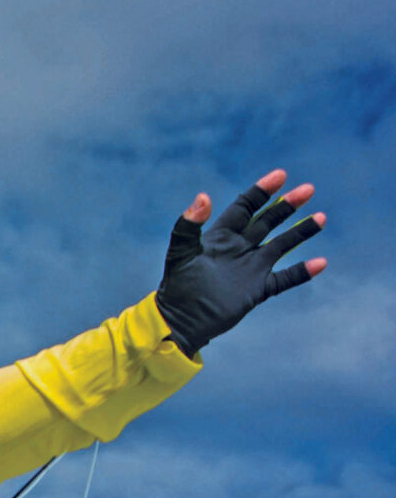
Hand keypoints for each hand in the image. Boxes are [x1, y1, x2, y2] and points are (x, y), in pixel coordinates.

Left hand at [154, 168, 327, 356]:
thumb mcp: (179, 254)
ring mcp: (251, 268)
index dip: (262, 191)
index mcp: (221, 236)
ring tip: (321, 218)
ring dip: (300, 232)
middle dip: (287, 205)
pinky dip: (302, 272)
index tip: (281, 175)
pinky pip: (285, 279)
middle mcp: (240, 248)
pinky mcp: (258, 290)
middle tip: (308, 189)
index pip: (245, 207)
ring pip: (281, 245)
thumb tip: (203, 196)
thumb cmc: (176, 287)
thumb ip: (188, 226)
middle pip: (268, 221)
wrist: (180, 322)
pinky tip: (321, 263)